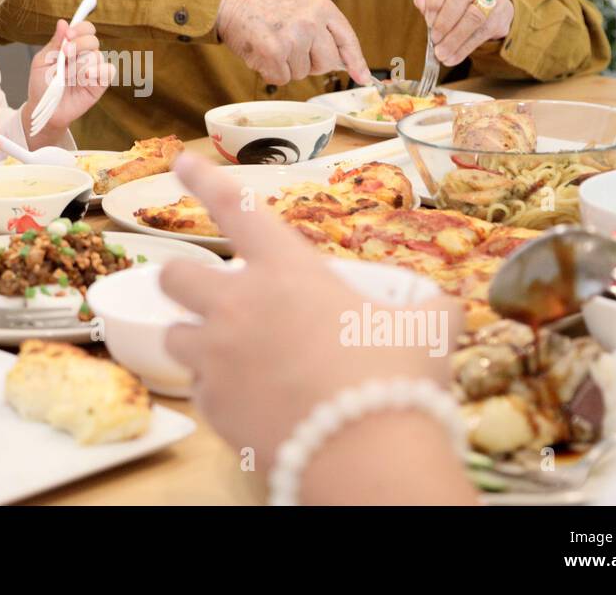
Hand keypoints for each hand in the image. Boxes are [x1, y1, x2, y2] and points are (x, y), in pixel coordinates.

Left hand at [23, 19, 114, 144]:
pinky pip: (109, 70)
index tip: (68, 34)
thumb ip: (54, 43)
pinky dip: (99, 70)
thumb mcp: (42, 62)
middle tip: (66, 53)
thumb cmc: (41, 85)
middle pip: (93, 40)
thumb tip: (63, 23)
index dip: (80, 28)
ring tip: (66, 75)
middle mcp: (85, 56)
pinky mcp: (100, 84)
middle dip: (79, 44)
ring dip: (79, 64)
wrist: (44, 110)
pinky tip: (86, 75)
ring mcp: (94, 70)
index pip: (85, 29)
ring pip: (96, 55)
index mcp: (72, 46)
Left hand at [159, 152, 458, 475]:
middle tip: (211, 296)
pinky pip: (198, 391)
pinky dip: (217, 393)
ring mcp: (217, 357)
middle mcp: (238, 305)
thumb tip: (443, 308)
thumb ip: (427, 309)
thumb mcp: (426, 330)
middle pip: (174, 274)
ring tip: (228, 354)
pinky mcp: (212, 406)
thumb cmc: (396, 380)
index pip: (235, 208)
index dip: (203, 179)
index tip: (181, 160)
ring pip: (172, 334)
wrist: (366, 455)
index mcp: (286, 270)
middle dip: (184, 279)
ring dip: (194, 339)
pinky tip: (248, 401)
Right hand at [215, 0, 371, 85]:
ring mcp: (293, 37)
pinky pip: (282, 79)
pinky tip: (261, 53)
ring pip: (301, 73)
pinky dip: (270, 72)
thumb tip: (340, 61)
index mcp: (321, 5)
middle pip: (325, 63)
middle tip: (290, 48)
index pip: (346, 39)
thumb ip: (321, 26)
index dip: (356, 61)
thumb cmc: (262, 2)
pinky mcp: (274, 53)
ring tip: (271, 43)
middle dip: (310, 63)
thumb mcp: (300, 2)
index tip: (363, 77)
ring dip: (285, 66)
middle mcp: (311, 21)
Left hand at [412, 0, 513, 65]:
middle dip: (444, 21)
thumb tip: (420, 3)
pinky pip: (482, 33)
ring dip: (455, 39)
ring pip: (474, 16)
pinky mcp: (502, 13)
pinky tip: (452, 57)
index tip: (427, 19)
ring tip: (441, 53)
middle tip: (434, 38)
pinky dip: (464, 48)